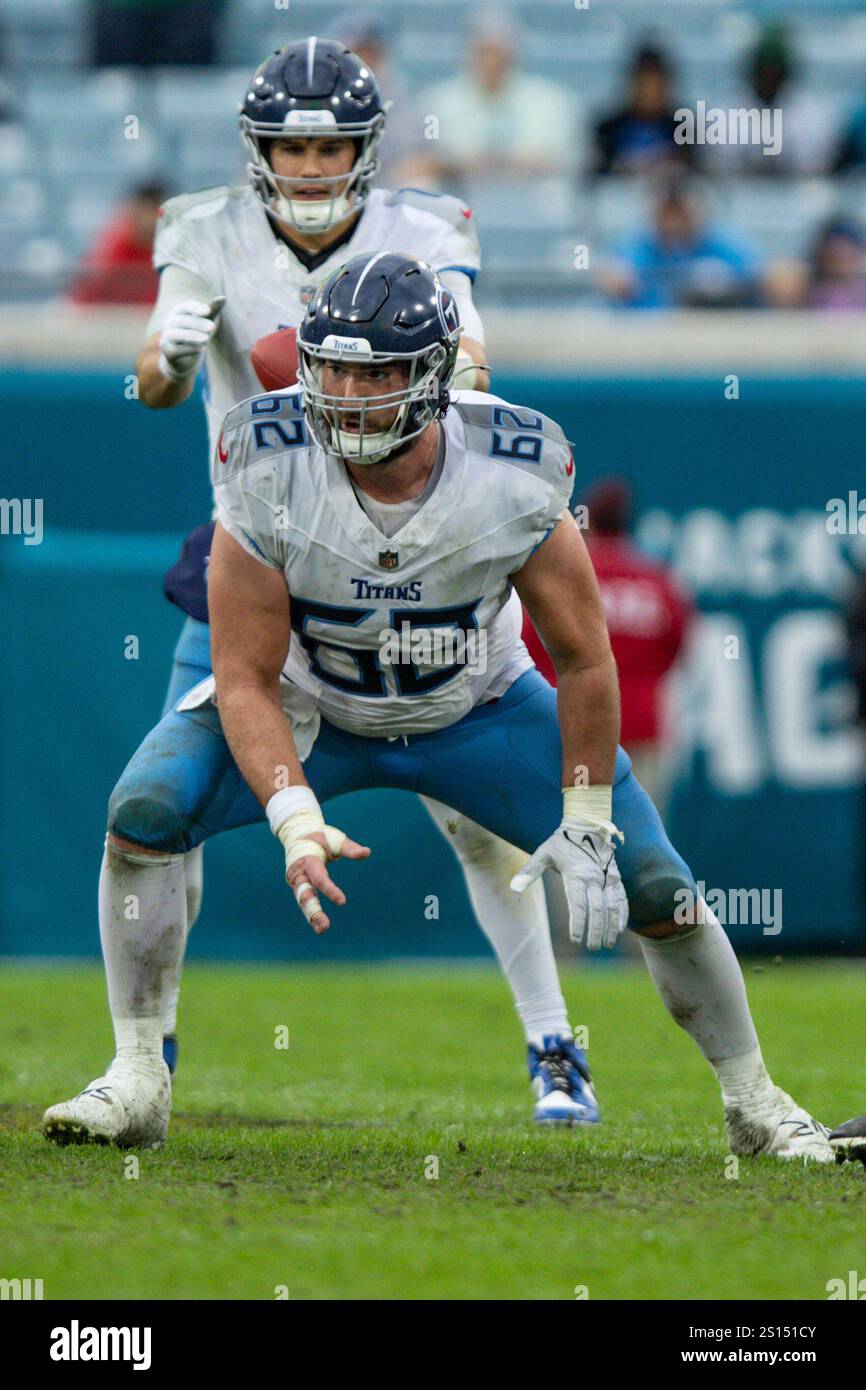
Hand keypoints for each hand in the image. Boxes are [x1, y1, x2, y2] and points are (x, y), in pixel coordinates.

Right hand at [158, 297, 223, 380]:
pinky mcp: (168, 353)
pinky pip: (175, 350)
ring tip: (207, 339)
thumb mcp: (204, 322)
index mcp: (177, 314)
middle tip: (212, 327)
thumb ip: (212, 311)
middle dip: (196, 323)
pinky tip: (202, 348)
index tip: (208, 311)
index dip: (195, 308)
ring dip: (191, 335)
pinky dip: (189, 349)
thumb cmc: (195, 335)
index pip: (184, 307)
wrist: (184, 360)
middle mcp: (168, 324)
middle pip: (180, 320)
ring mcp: (166, 338)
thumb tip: (223, 297)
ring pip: (175, 334)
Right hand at [284, 826, 370, 933]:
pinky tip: (319, 926)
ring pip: (303, 901)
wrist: (298, 834)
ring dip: (312, 916)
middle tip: (325, 925)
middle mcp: (298, 873)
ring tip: (322, 930)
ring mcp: (296, 881)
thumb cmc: (320, 836)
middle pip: (305, 895)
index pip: (319, 878)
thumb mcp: (334, 839)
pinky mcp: (298, 887)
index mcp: (307, 860)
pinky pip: (304, 901)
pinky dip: (311, 914)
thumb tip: (367, 852)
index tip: (342, 901)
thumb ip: (349, 848)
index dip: (330, 890)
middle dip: (314, 911)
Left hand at [511, 821, 627, 949]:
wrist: (586, 824)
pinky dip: (622, 913)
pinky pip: (622, 897)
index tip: (575, 940)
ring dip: (611, 926)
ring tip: (608, 943)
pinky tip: (620, 928)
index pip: (578, 904)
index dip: (577, 923)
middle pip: (597, 909)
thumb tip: (512, 886)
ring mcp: (608, 877)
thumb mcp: (543, 853)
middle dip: (596, 930)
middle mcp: (595, 877)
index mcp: (577, 874)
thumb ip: (529, 871)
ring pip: (613, 906)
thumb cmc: (561, 842)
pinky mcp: (616, 876)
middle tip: (593, 947)